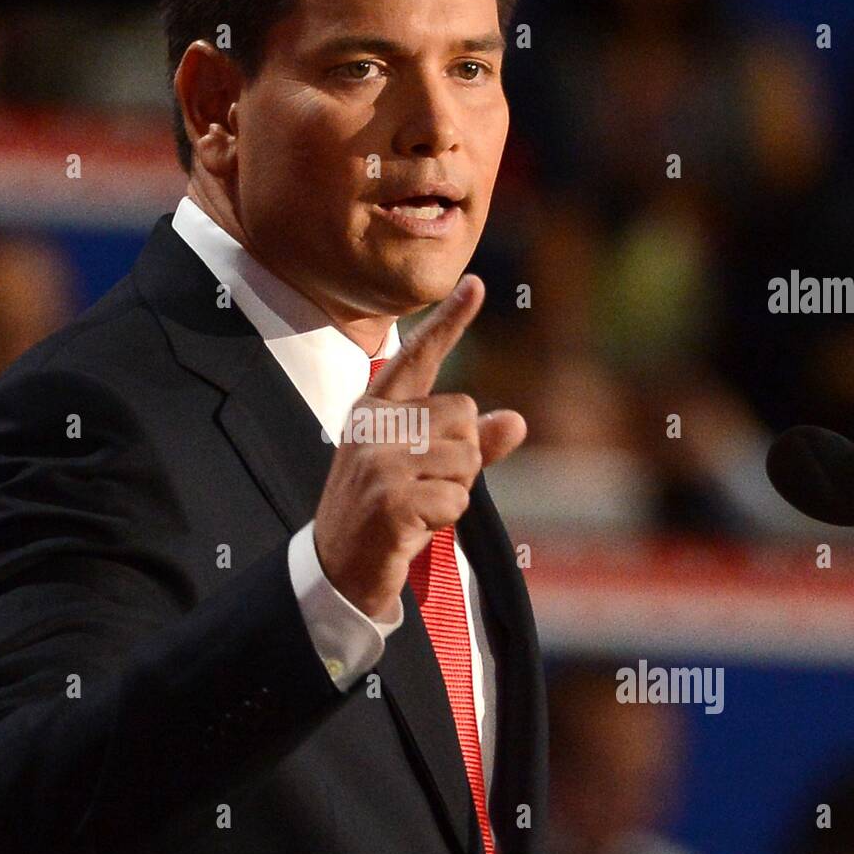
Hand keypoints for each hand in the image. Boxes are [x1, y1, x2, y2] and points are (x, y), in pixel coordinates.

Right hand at [313, 274, 526, 620]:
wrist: (337, 569)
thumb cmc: (383, 512)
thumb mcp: (422, 469)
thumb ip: (468, 443)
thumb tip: (515, 421)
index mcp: (376, 409)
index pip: (419, 357)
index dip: (449, 321)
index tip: (476, 284)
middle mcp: (374, 426)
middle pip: (464, 415)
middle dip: (461, 458)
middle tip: (422, 487)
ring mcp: (379, 462)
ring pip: (466, 458)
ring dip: (455, 492)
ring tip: (415, 507)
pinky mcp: (390, 500)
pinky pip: (458, 497)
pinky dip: (446, 519)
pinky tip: (412, 528)